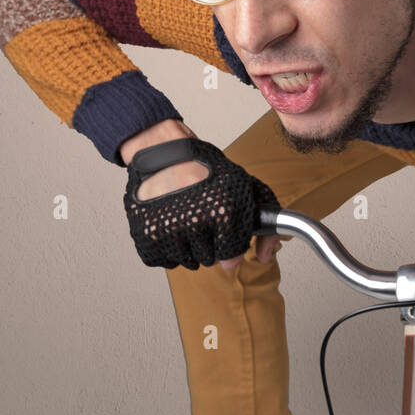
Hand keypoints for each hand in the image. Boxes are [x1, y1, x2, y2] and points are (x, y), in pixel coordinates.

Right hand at [124, 138, 281, 270]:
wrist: (164, 153)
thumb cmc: (205, 169)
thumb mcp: (244, 186)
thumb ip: (266, 219)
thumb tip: (265, 256)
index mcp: (224, 213)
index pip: (231, 256)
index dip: (230, 244)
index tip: (223, 231)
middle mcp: (197, 225)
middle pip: (210, 260)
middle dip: (210, 243)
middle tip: (203, 217)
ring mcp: (170, 232)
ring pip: (187, 262)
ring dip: (189, 246)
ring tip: (186, 218)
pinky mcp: (148, 237)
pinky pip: (164, 261)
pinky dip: (167, 247)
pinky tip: (170, 224)